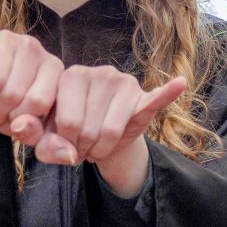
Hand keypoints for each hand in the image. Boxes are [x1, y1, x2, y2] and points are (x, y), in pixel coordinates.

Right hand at [0, 3, 61, 148]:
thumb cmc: (10, 110)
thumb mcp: (26, 125)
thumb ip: (30, 130)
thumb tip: (19, 127)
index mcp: (54, 70)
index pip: (38, 102)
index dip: (20, 121)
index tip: (12, 125)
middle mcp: (35, 49)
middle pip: (15, 93)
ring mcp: (10, 41)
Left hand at [34, 65, 187, 197]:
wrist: (97, 134)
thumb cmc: (68, 132)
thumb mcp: (48, 140)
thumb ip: (47, 147)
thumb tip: (68, 154)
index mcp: (70, 75)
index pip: (68, 122)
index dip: (66, 145)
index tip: (66, 146)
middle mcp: (98, 72)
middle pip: (89, 128)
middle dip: (84, 148)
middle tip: (84, 148)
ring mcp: (124, 82)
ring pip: (112, 131)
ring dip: (104, 149)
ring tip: (98, 145)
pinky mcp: (144, 96)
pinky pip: (156, 96)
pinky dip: (168, 92)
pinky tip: (180, 83)